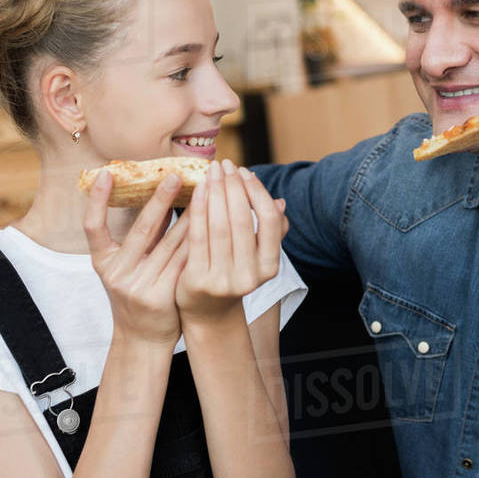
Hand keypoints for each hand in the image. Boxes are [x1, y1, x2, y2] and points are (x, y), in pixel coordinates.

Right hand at [84, 171, 189, 346]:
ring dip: (189, 217)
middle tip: (175, 174)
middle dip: (160, 199)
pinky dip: (197, 242)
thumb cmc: (138, 293)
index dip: (96, 201)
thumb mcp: (127, 267)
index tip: (104, 173)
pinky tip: (212, 225)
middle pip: (142, 230)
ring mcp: (138, 287)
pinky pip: (183, 262)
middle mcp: (117, 274)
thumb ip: (142, 237)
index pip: (93, 227)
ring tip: (203, 193)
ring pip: (170, 244)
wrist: (143, 340)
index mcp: (102, 263)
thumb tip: (159, 193)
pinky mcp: (161, 297)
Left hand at [177, 160, 287, 324]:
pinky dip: (198, 208)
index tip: (244, 172)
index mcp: (270, 267)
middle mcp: (250, 276)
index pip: (270, 220)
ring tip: (211, 171)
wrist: (208, 313)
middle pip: (242, 220)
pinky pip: (198, 236)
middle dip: (233, 187)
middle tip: (225, 164)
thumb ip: (270, 232)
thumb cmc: (234, 273)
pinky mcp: (198, 280)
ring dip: (215, 192)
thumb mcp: (257, 257)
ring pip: (219, 226)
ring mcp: (223, 280)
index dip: (257, 192)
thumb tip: (280, 201)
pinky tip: (198, 190)